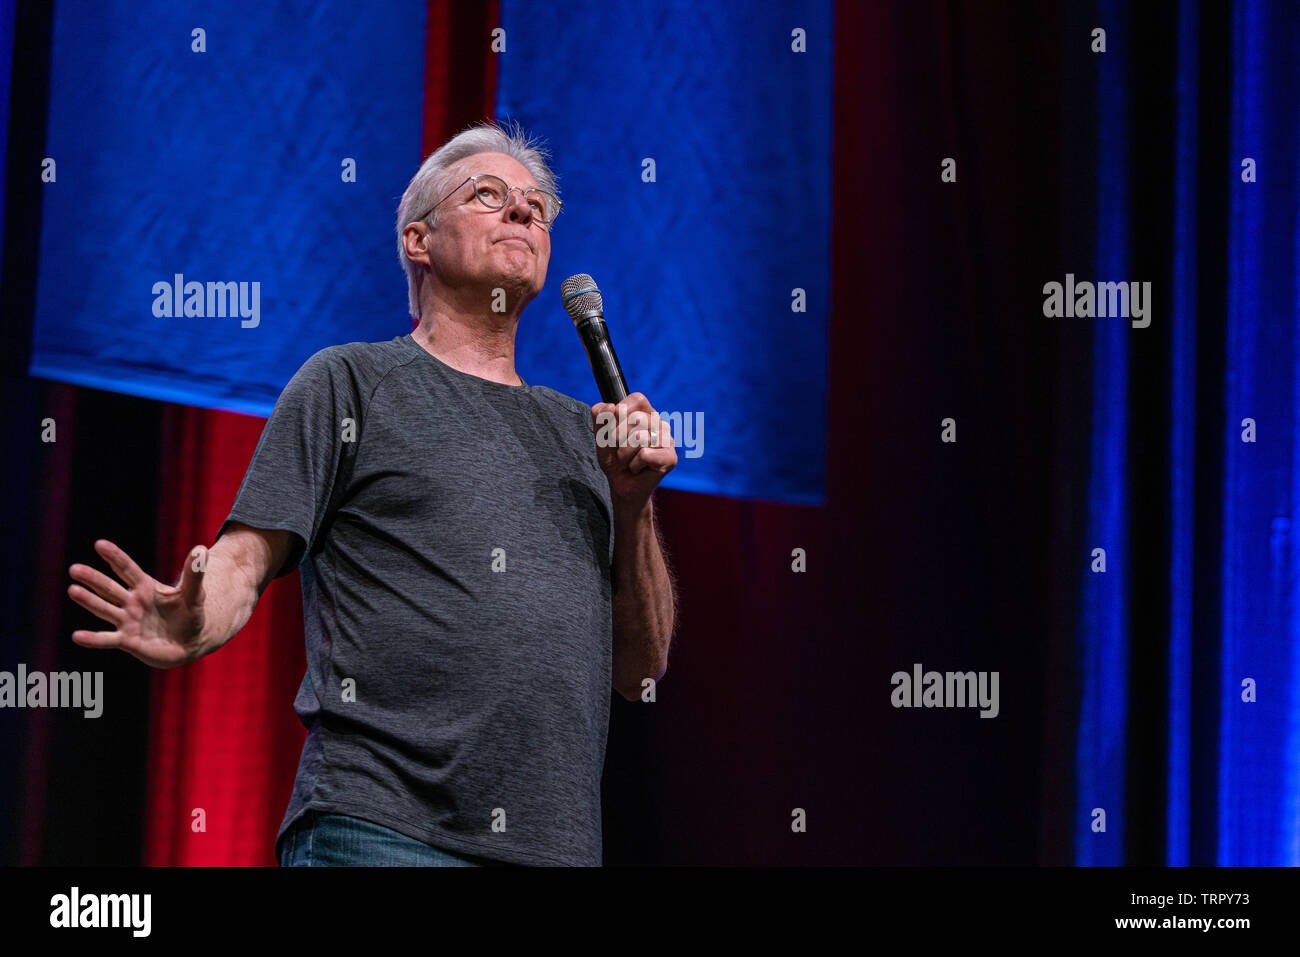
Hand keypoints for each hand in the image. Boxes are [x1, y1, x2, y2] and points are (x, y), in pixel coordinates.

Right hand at [67, 539, 208, 668]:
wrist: (190, 643)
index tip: (100, 544)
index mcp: (146, 587)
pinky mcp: (127, 641)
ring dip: (89, 601)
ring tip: (72, 590)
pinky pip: (107, 639)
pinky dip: (93, 639)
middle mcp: (132, 602)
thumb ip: (194, 574)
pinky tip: (77, 637)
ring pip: (104, 609)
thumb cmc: (190, 614)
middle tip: (74, 569)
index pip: (127, 569)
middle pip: (109, 588)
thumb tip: (202, 549)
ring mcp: (127, 621)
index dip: (115, 556)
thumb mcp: (194, 594)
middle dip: (93, 578)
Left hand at [590, 393, 676, 512]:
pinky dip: (634, 464)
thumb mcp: (601, 436)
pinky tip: (637, 468)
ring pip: (639, 437)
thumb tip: (610, 406)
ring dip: (624, 454)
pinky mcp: (670, 457)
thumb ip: (600, 417)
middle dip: (617, 437)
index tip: (612, 426)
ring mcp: (667, 440)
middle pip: (636, 418)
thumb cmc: (614, 458)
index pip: (638, 399)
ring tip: (627, 461)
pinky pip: (645, 454)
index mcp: (645, 413)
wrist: (620, 485)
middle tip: (619, 450)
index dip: (622, 410)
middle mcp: (659, 423)